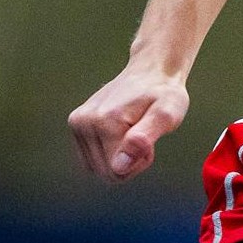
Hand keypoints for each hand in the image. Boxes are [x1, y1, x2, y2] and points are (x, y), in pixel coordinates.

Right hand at [68, 63, 188, 182]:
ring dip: (119, 158)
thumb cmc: (164, 94)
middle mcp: (84, 122)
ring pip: (97, 168)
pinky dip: (108, 153)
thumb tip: (120, 165)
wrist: (151, 70)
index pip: (117, 172)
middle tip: (144, 135)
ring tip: (134, 132)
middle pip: (106, 172)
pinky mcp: (76, 123)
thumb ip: (144, 139)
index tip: (150, 140)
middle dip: (130, 162)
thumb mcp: (167, 114)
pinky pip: (91, 159)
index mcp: (105, 123)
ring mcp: (77, 122)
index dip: (139, 163)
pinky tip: (123, 133)